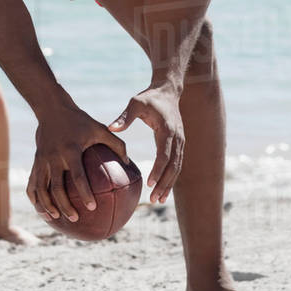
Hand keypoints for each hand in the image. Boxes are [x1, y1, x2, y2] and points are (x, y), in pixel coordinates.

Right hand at [28, 106, 127, 222]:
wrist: (51, 108)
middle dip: (64, 206)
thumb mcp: (99, 128)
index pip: (77, 176)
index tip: (92, 207)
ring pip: (41, 188)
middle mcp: (54, 157)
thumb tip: (129, 163)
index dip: (84, 193)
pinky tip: (40, 209)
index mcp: (71, 150)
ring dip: (47, 205)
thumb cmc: (80, 120)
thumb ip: (116, 144)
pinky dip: (34, 197)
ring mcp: (42, 160)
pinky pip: (32, 183)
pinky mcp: (36, 161)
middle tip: (75, 218)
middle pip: (57, 188)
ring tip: (56, 218)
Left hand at [109, 86, 183, 201]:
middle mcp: (177, 138)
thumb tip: (110, 128)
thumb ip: (124, 117)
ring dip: (169, 184)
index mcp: (167, 130)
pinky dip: (171, 178)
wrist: (168, 91)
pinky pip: (177, 164)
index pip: (164, 154)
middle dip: (164, 184)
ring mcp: (181, 142)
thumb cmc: (149, 97)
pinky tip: (163, 190)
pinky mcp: (179, 144)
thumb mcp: (135, 103)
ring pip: (177, 168)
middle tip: (154, 199)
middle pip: (173, 166)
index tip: (149, 183)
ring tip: (158, 200)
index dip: (158, 170)